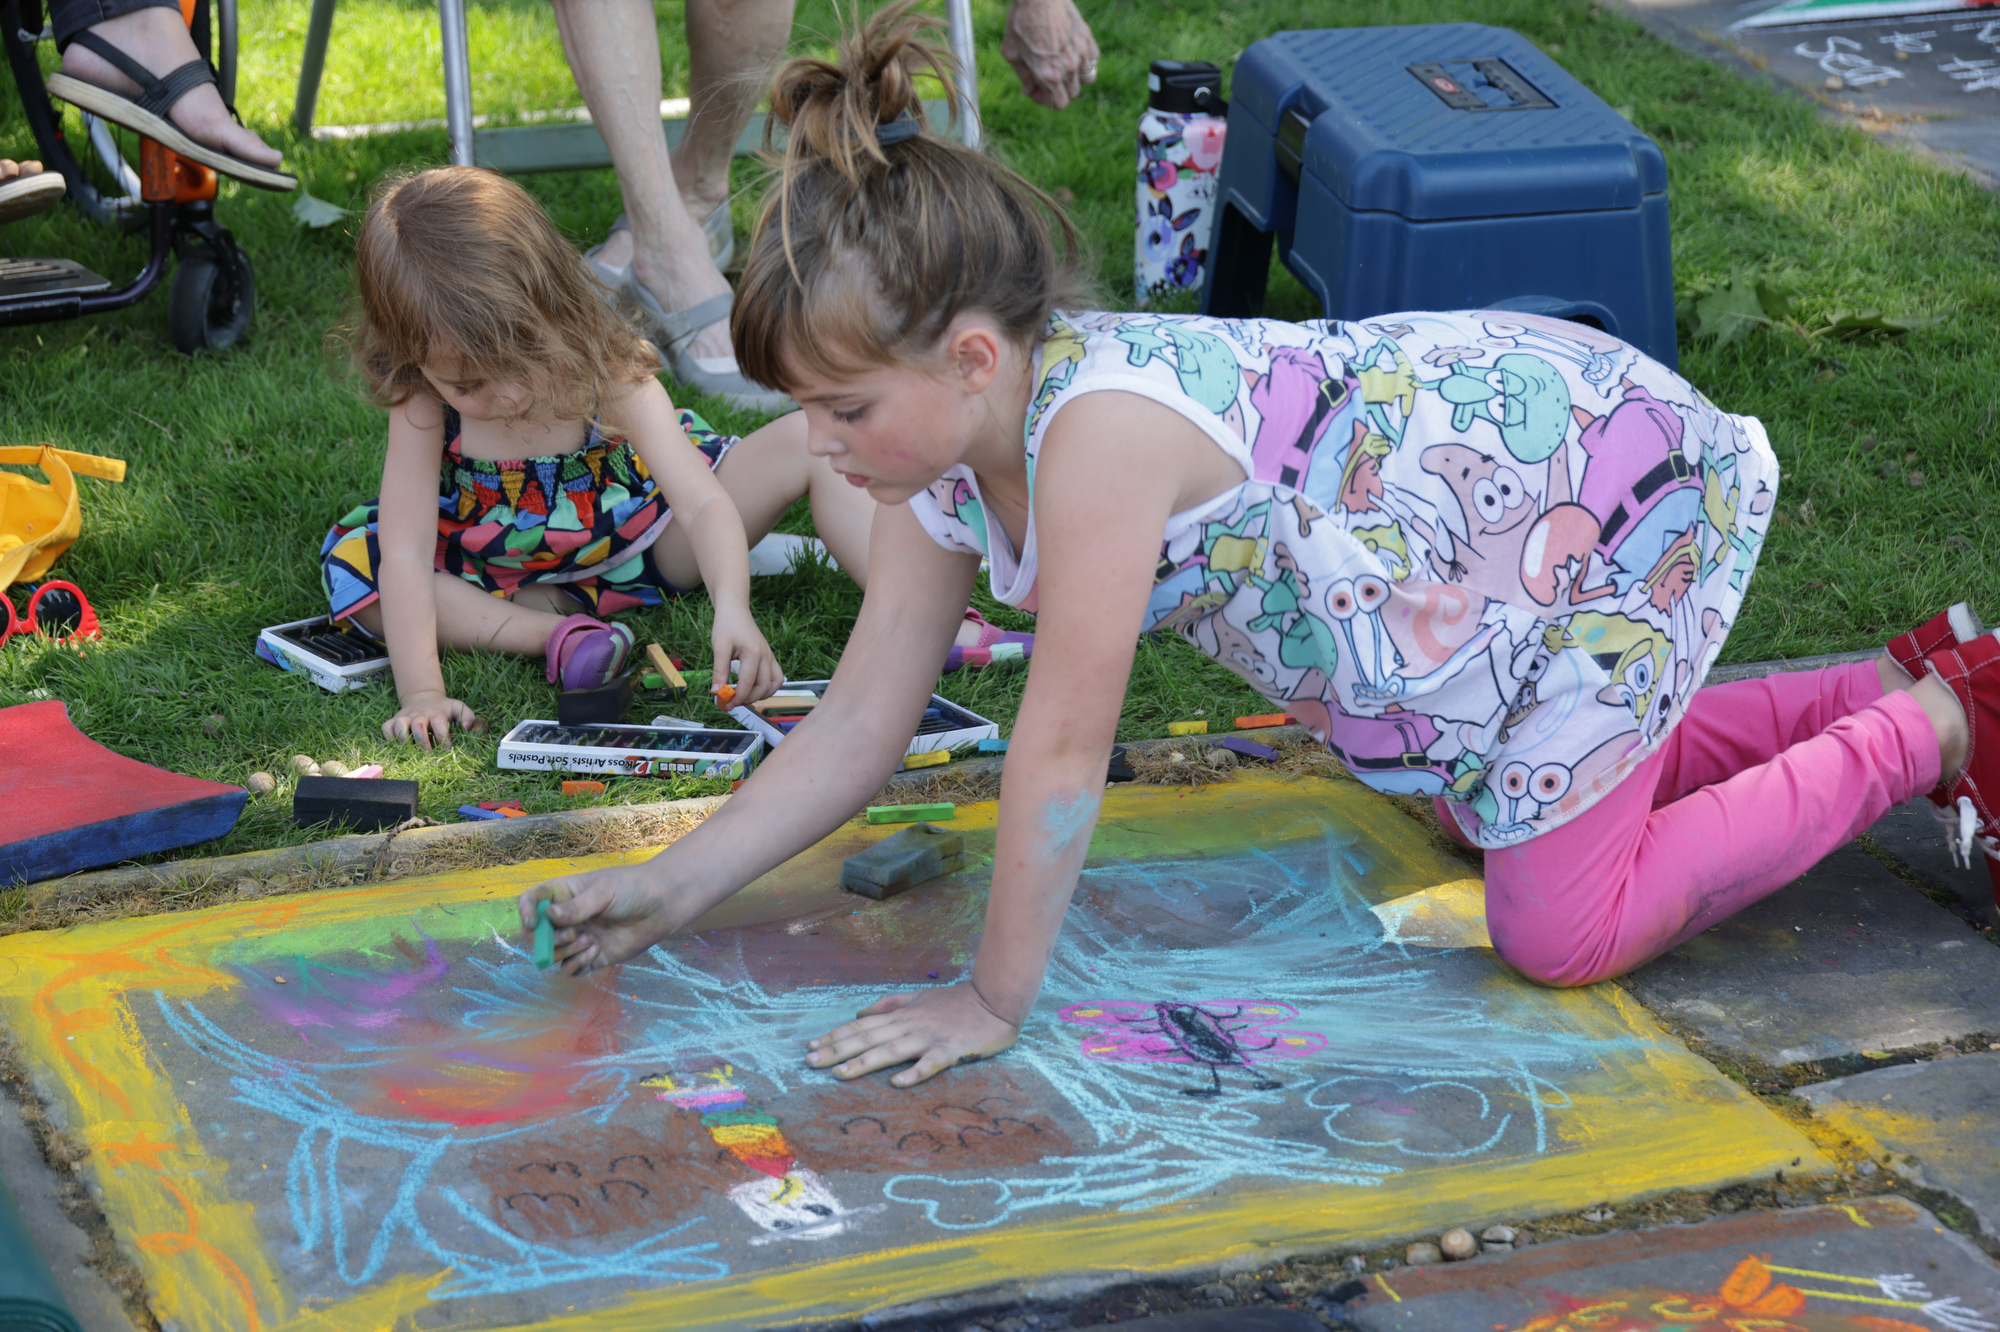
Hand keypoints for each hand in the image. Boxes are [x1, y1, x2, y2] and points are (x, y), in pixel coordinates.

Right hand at [384, 690, 476, 749]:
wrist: (423, 697)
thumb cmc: (444, 708)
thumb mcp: (458, 708)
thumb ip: (467, 716)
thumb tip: (468, 728)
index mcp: (436, 712)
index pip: (440, 724)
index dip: (443, 738)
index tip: (447, 749)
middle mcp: (419, 713)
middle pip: (418, 725)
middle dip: (423, 742)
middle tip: (429, 754)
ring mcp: (404, 716)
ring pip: (400, 725)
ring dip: (404, 739)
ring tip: (410, 751)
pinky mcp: (393, 720)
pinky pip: (386, 728)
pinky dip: (389, 737)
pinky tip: (397, 746)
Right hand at [518, 864, 691, 974]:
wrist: (661, 906)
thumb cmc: (632, 889)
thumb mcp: (603, 892)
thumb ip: (577, 907)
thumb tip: (548, 916)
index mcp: (564, 893)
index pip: (532, 902)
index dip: (525, 912)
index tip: (534, 922)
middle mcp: (566, 917)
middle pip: (536, 934)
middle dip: (546, 939)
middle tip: (570, 935)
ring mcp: (577, 937)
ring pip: (552, 954)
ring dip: (564, 952)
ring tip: (588, 941)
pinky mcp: (591, 956)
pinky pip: (570, 969)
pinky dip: (576, 965)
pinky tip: (594, 953)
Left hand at [711, 603, 782, 706]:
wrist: (735, 609)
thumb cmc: (726, 625)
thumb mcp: (719, 648)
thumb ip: (719, 672)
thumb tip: (716, 692)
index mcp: (753, 653)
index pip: (748, 683)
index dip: (737, 697)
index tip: (726, 704)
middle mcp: (766, 656)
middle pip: (764, 687)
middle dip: (748, 699)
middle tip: (732, 702)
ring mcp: (770, 656)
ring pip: (775, 684)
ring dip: (762, 695)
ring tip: (744, 697)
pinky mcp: (770, 657)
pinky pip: (776, 677)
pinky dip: (768, 687)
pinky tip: (754, 689)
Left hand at [806, 982, 1020, 1087]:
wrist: (994, 999)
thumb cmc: (957, 1001)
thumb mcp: (919, 997)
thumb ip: (889, 1004)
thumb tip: (860, 1013)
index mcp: (901, 1015)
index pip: (861, 1026)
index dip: (835, 1036)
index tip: (810, 1046)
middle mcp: (909, 1025)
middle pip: (867, 1038)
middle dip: (836, 1050)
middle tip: (810, 1062)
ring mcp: (929, 1038)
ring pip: (890, 1051)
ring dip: (864, 1062)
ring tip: (839, 1074)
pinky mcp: (950, 1050)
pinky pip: (930, 1063)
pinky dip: (913, 1073)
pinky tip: (897, 1084)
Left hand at [1001, 0, 1099, 109]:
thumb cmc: (1019, 22)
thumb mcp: (1011, 53)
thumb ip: (1023, 77)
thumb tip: (1030, 91)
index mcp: (1048, 75)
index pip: (1059, 104)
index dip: (1046, 101)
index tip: (1037, 90)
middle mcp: (1068, 67)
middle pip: (1072, 94)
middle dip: (1058, 90)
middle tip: (1045, 77)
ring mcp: (1081, 53)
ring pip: (1087, 79)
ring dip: (1075, 78)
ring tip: (1063, 67)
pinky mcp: (1087, 38)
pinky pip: (1093, 60)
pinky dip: (1085, 62)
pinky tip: (1072, 53)